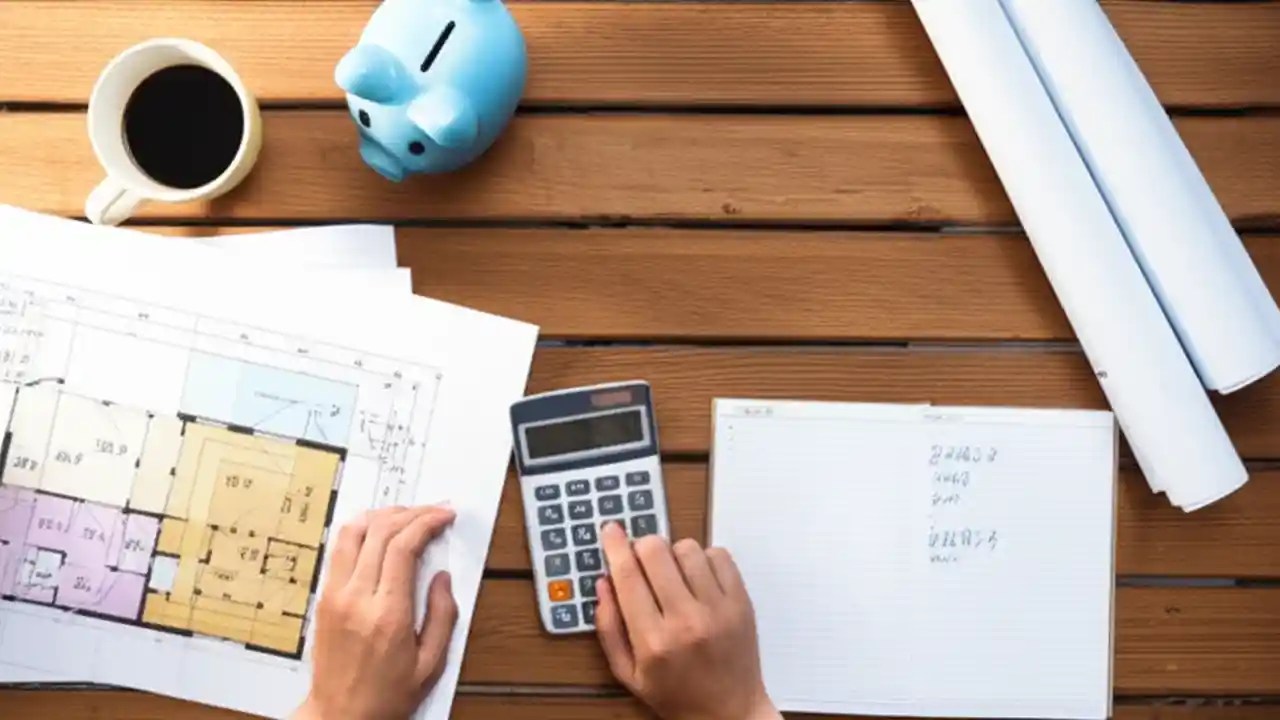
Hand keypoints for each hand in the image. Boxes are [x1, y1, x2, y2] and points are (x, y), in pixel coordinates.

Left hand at [293, 505, 458, 719]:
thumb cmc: (385, 696)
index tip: (444, 516)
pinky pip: (339, 550)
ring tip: (405, 513)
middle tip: (432, 511)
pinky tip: (378, 531)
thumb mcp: (430, 664)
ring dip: (381, 514)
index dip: (427, 522)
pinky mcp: (323, 598)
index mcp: (387, 615)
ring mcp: (334, 595)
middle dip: (411, 513)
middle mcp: (356, 598)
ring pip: (353, 532)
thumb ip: (442, 616)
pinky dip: (361, 530)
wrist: (339, 716)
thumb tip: (442, 578)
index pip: (403, 547)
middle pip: (380, 531)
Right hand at [596, 523, 780, 719]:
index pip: (627, 576)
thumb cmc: (675, 695)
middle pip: (656, 552)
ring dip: (673, 554)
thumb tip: (603, 582)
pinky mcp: (742, 602)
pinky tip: (698, 578)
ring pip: (687, 548)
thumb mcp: (628, 675)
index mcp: (653, 640)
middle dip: (642, 547)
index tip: (610, 529)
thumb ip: (609, 629)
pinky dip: (703, 558)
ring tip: (673, 574)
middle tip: (641, 558)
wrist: (730, 713)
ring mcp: (718, 609)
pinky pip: (719, 556)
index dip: (614, 546)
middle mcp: (686, 620)